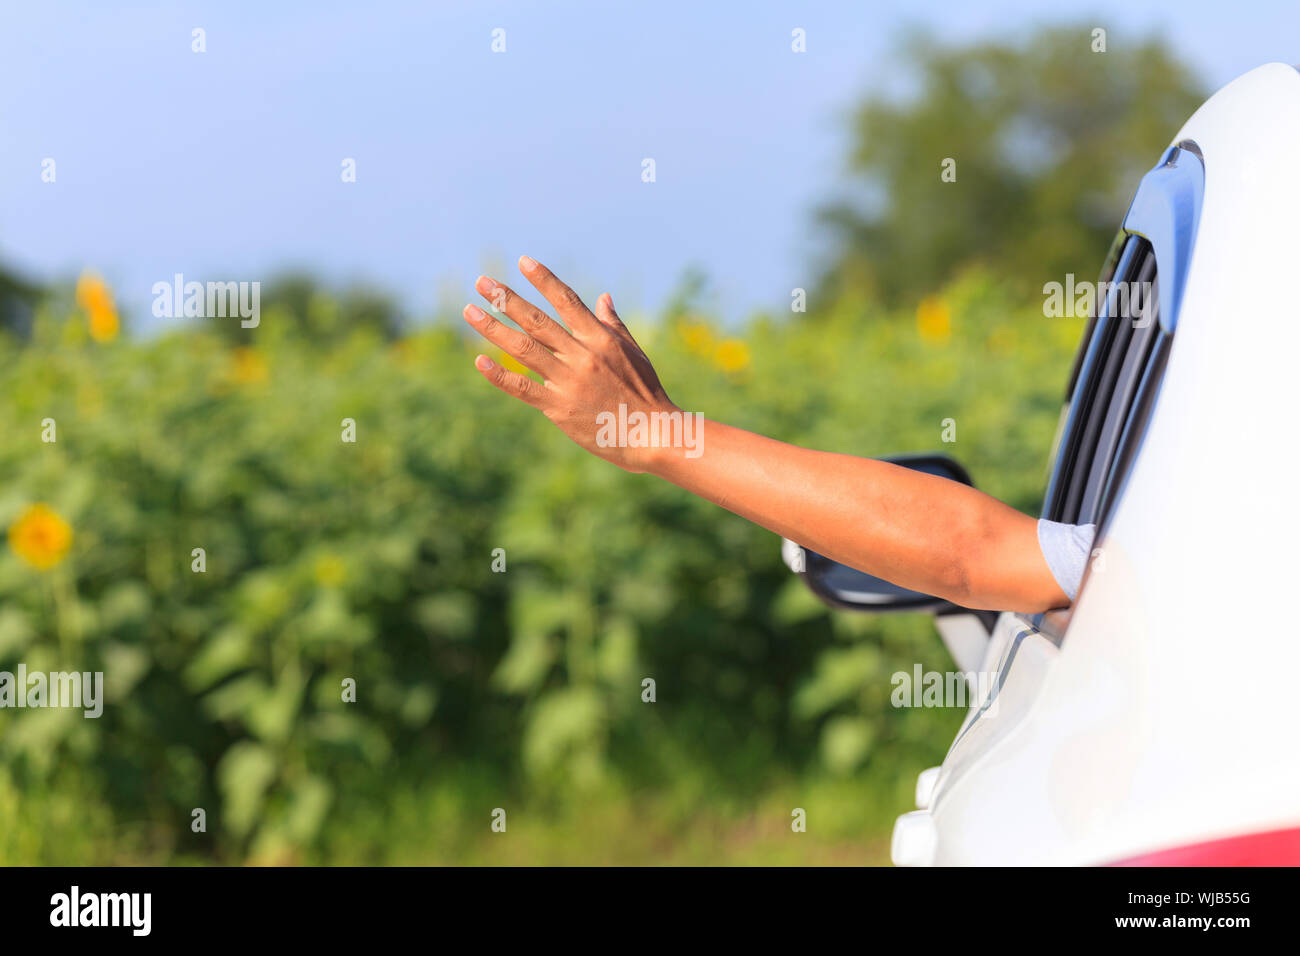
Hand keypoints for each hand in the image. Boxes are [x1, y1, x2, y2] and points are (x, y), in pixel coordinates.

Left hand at [464, 256, 678, 472]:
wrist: (653, 434)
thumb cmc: (646, 393)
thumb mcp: (634, 352)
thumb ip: (614, 324)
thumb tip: (603, 297)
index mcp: (600, 339)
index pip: (567, 301)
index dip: (543, 279)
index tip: (523, 261)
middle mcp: (582, 355)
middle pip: (536, 321)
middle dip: (506, 299)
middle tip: (481, 282)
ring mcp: (569, 381)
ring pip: (523, 349)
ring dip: (493, 328)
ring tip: (470, 311)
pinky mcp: (559, 408)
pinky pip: (524, 388)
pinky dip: (500, 375)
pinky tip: (480, 361)